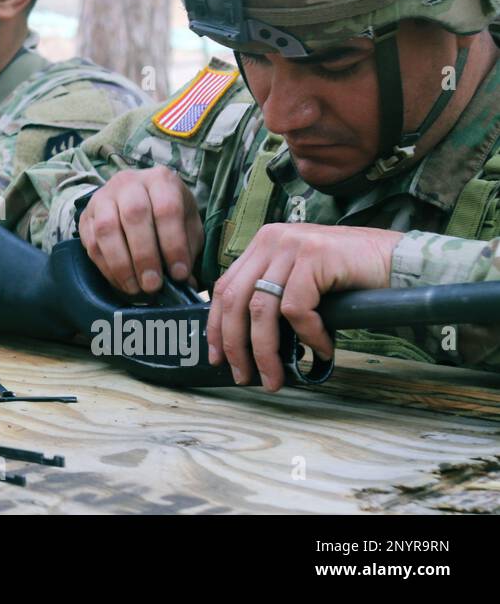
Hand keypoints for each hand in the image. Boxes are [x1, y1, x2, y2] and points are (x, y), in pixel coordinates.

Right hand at [78, 166, 203, 295]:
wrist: (137, 199)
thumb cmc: (167, 216)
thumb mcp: (187, 225)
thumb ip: (187, 249)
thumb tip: (184, 283)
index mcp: (161, 180)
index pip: (166, 209)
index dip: (173, 244)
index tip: (179, 274)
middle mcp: (129, 182)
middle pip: (134, 215)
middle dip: (144, 255)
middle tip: (153, 285)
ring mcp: (103, 197)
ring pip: (107, 228)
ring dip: (121, 264)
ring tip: (135, 288)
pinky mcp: (86, 215)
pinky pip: (91, 242)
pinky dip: (106, 267)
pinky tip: (121, 282)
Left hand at [207, 223, 402, 390]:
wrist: (399, 260)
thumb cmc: (351, 278)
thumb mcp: (301, 282)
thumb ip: (275, 298)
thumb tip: (248, 343)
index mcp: (262, 245)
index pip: (224, 288)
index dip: (217, 325)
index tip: (217, 356)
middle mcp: (271, 240)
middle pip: (235, 300)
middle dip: (236, 345)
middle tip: (244, 376)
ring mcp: (292, 245)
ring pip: (262, 308)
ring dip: (266, 350)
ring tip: (276, 376)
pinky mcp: (315, 255)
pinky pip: (297, 308)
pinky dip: (307, 335)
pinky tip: (322, 348)